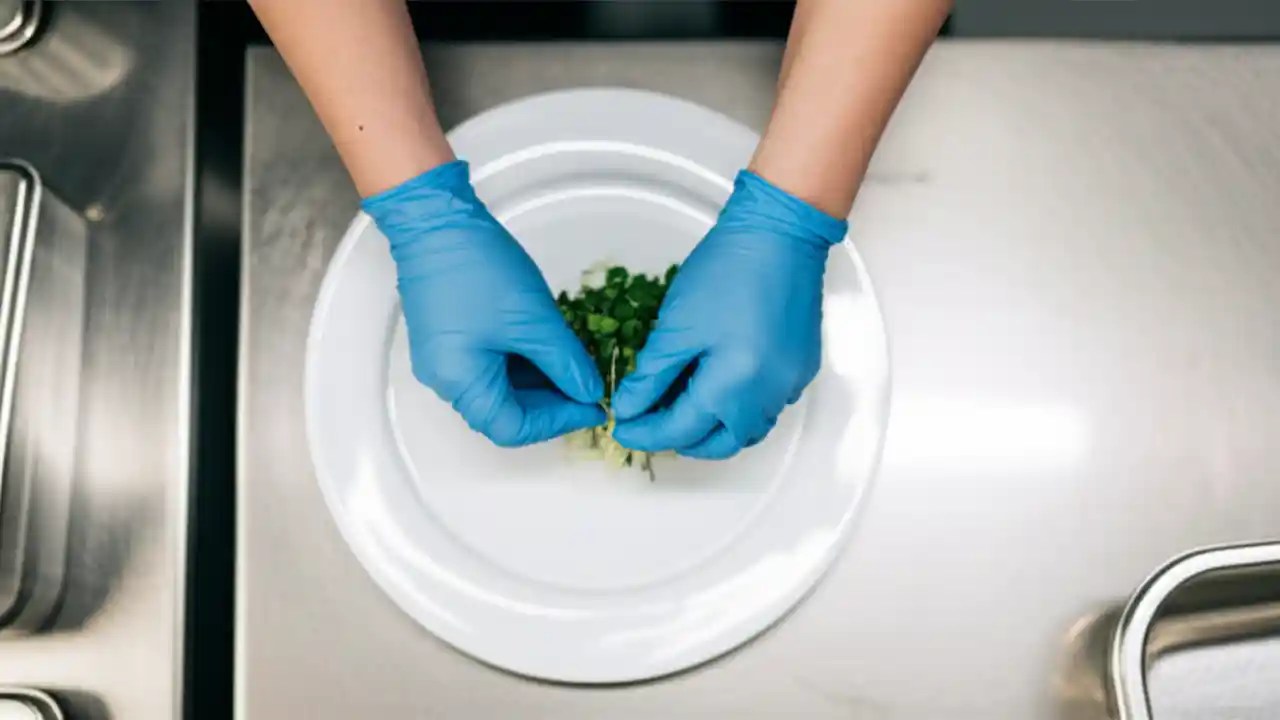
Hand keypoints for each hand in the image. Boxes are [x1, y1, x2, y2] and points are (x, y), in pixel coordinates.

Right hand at [363, 161, 605, 446]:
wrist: (435, 219)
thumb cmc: (479, 268)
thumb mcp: (534, 321)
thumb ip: (567, 364)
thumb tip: (589, 392)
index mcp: (461, 382)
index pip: (513, 428)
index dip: (558, 422)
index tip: (592, 405)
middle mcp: (446, 379)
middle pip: (504, 411)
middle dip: (551, 402)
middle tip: (588, 384)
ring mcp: (445, 357)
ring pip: (499, 387)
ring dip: (539, 381)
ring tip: (574, 363)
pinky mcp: (450, 335)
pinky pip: (489, 363)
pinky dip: (522, 361)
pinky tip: (549, 345)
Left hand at [610, 171, 846, 458]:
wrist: (780, 233)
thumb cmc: (727, 271)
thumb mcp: (676, 326)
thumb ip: (650, 376)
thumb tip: (630, 408)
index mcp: (734, 388)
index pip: (681, 430)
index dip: (646, 433)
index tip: (622, 428)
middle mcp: (768, 396)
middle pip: (719, 443)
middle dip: (681, 440)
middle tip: (650, 422)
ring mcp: (790, 384)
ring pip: (748, 430)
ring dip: (713, 429)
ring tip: (681, 406)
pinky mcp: (802, 367)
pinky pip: (768, 405)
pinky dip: (739, 408)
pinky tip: (718, 385)